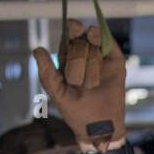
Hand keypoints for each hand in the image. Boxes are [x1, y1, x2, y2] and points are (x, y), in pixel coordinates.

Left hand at [32, 20, 126, 149]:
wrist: (100, 126)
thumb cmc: (76, 113)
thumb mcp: (57, 94)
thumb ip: (47, 73)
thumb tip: (37, 49)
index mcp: (68, 61)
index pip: (68, 38)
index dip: (70, 30)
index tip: (72, 27)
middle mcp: (84, 56)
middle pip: (80, 39)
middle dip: (78, 56)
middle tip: (79, 79)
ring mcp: (101, 58)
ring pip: (93, 41)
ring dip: (90, 61)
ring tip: (91, 83)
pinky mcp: (115, 61)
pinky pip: (109, 42)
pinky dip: (103, 40)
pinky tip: (98, 44)